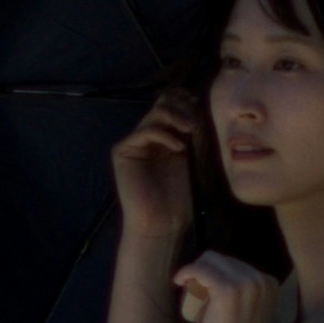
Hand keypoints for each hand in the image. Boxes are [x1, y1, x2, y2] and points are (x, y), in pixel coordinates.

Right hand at [111, 96, 199, 244]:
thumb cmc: (180, 197)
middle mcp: (149, 136)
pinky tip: (178, 147)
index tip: (199, 107)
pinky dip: (164, 134)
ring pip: (155, 113)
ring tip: (191, 131)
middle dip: (181, 106)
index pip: (172, 104)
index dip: (185, 100)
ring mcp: (135, 142)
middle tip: (194, 123)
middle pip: (162, 102)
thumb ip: (194, 131)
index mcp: (166, 136)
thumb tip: (195, 102)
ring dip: (176, 117)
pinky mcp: (123, 151)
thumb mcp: (194, 156)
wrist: (163, 223)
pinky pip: (145, 131)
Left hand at [179, 257, 278, 322]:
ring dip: (195, 272)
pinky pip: (201, 269)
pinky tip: (179, 282)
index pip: (236, 264)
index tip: (204, 292)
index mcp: (270, 284)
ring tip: (189, 292)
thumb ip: (248, 296)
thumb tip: (225, 279)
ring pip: (211, 260)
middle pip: (222, 259)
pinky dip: (187, 272)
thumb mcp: (251, 315)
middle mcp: (261, 279)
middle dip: (205, 272)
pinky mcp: (228, 289)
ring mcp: (246, 283)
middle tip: (196, 296)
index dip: (215, 274)